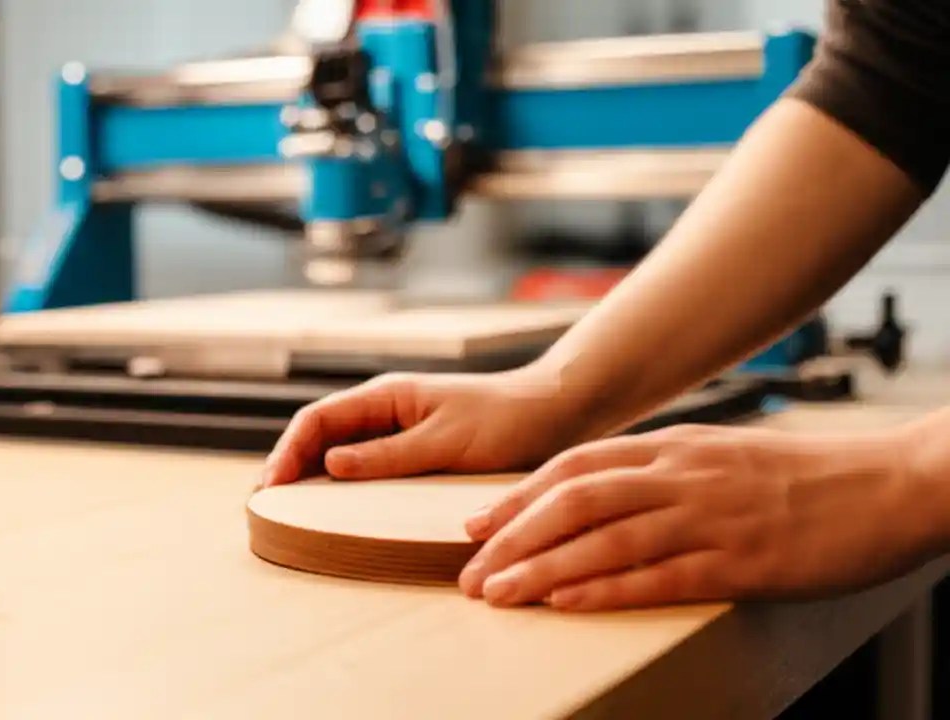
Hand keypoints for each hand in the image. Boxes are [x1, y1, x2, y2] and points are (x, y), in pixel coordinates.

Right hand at [260, 366, 582, 486]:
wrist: (557, 413)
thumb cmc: (508, 420)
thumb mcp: (447, 442)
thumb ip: (389, 454)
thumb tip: (330, 464)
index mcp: (387, 396)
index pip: (317, 420)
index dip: (287, 451)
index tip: (270, 486)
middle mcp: (385, 411)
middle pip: (318, 436)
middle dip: (287, 466)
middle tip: (263, 506)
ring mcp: (397, 432)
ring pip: (337, 453)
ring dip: (309, 479)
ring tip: (286, 512)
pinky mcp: (412, 453)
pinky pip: (364, 469)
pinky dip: (341, 488)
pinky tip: (333, 512)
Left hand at [457, 423, 943, 610]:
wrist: (888, 485)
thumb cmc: (803, 477)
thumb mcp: (721, 456)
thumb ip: (663, 470)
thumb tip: (603, 494)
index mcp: (673, 448)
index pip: (574, 466)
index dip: (518, 496)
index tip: (477, 524)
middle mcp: (680, 476)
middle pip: (572, 500)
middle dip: (511, 536)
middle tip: (470, 571)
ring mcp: (708, 517)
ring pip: (603, 538)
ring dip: (540, 567)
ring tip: (498, 594)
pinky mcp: (740, 561)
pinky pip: (657, 576)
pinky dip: (603, 588)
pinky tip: (564, 602)